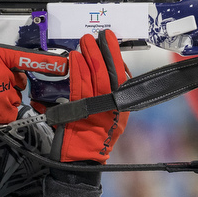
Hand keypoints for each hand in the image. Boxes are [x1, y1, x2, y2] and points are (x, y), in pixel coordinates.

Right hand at [0, 2, 68, 129]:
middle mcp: (7, 74)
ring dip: (4, 97)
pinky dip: (2, 111)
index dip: (51, 62)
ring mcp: (5, 94)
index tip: (66, 64)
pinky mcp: (1, 112)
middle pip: (20, 80)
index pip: (30, 58)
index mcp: (1, 55)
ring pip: (15, 97)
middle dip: (9, 82)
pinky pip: (11, 112)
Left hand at [43, 30, 129, 163]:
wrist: (82, 161)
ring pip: (96, 77)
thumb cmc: (92, 138)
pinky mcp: (81, 112)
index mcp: (121, 106)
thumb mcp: (109, 114)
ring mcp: (98, 110)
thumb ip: (110, 94)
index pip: (121, 75)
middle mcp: (113, 107)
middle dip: (103, 51)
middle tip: (97, 36)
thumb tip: (108, 69)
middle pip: (110, 73)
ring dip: (90, 56)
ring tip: (85, 41)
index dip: (115, 56)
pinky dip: (78, 71)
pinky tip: (76, 58)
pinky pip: (80, 87)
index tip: (110, 39)